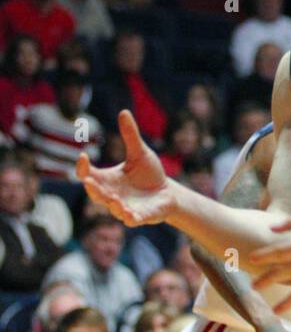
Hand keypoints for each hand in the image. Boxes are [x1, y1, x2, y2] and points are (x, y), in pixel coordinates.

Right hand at [76, 111, 173, 226]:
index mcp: (108, 180)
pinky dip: (130, 218)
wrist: (167, 193)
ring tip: (113, 198)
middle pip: (96, 194)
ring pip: (114, 208)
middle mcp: (112, 195)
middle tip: (89, 181)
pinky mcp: (140, 217)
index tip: (83, 156)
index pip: (89, 175)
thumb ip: (130, 136)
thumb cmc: (149, 174)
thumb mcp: (140, 153)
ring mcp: (125, 207)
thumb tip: (123, 112)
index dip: (83, 168)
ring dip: (112, 204)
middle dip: (93, 188)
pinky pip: (132, 220)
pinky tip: (129, 214)